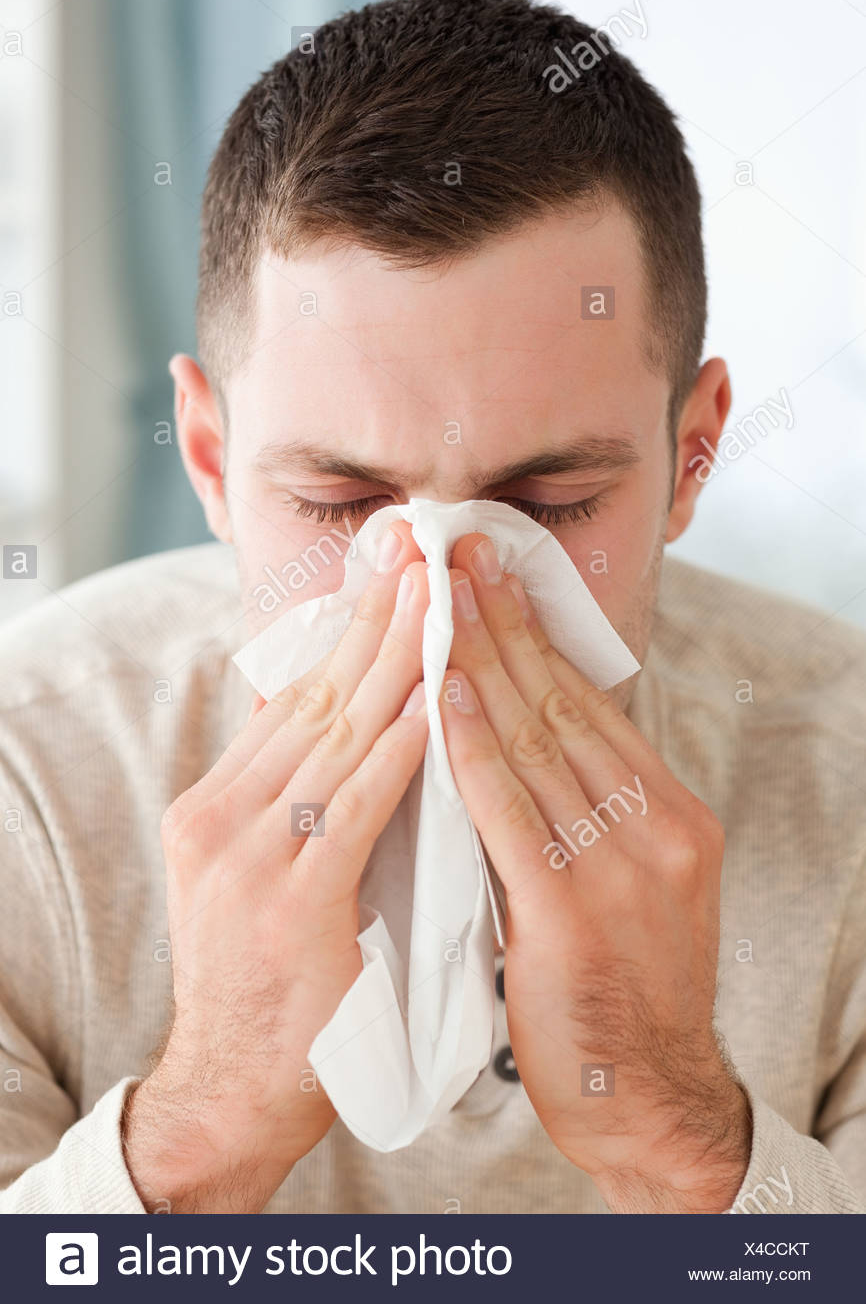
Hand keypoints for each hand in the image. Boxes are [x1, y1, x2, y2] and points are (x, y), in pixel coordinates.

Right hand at [123, 522, 429, 1212]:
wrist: (229, 1095)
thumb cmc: (266, 985)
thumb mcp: (263, 878)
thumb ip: (297, 804)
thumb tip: (348, 729)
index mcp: (217, 805)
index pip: (291, 694)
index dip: (345, 626)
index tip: (389, 566)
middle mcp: (221, 817)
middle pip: (312, 696)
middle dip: (374, 617)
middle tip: (419, 546)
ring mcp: (248, 858)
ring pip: (334, 735)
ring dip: (394, 660)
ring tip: (438, 594)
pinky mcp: (289, 903)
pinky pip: (354, 808)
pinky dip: (398, 749)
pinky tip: (434, 699)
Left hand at [438, 534, 750, 1212]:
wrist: (652, 1104)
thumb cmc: (620, 994)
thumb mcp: (624, 888)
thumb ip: (583, 816)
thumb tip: (517, 743)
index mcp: (671, 814)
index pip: (591, 706)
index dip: (537, 635)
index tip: (494, 577)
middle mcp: (657, 826)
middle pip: (564, 703)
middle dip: (505, 619)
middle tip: (462, 549)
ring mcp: (622, 867)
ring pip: (538, 738)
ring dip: (482, 655)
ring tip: (442, 589)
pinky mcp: (574, 913)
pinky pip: (510, 808)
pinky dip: (473, 741)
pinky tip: (443, 688)